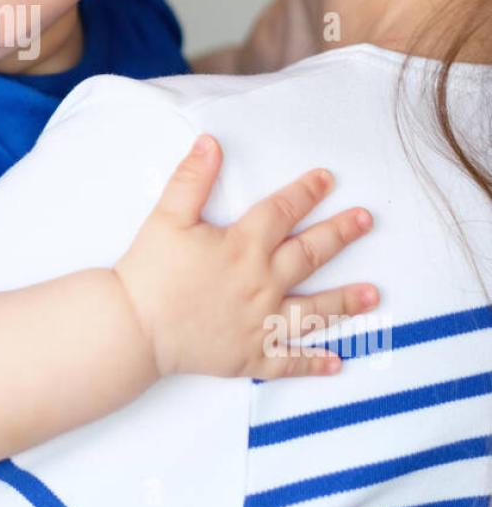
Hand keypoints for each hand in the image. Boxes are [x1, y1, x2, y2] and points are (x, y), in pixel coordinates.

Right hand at [113, 135, 377, 380]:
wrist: (133, 327)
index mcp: (243, 247)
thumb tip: (211, 142)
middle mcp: (261, 284)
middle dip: (340, 235)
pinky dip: (313, 364)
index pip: (283, 211)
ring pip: (312, 311)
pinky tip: (337, 363)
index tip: (328, 179)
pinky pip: (288, 362)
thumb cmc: (149, 271)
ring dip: (345, 302)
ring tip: (373, 295)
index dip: (306, 192)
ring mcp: (259, 324)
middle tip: (366, 221)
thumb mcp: (167, 216)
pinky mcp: (249, 356)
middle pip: (309, 255)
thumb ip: (191, 178)